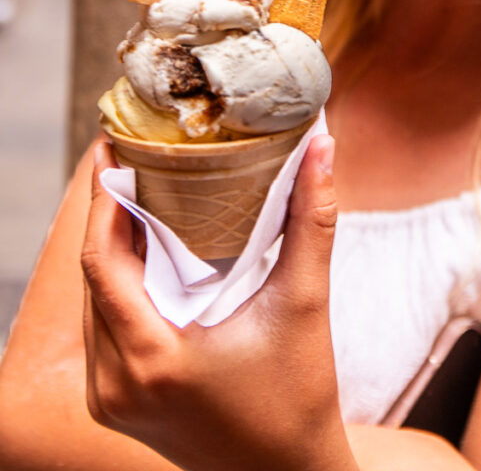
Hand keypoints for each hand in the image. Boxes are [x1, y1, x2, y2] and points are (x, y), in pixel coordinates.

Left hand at [81, 136, 357, 470]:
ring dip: (111, 248)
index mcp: (153, 359)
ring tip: (139, 196)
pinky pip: (100, 326)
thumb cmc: (300, 397)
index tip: (116, 149)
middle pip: (93, 275)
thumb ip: (312, 219)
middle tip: (132, 161)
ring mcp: (110, 398)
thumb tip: (320, 146)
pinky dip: (117, 283)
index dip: (104, 200)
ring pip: (92, 301)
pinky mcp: (116, 403)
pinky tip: (145, 253)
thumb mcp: (306, 302)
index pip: (102, 261)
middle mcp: (116, 383)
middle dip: (109, 214)